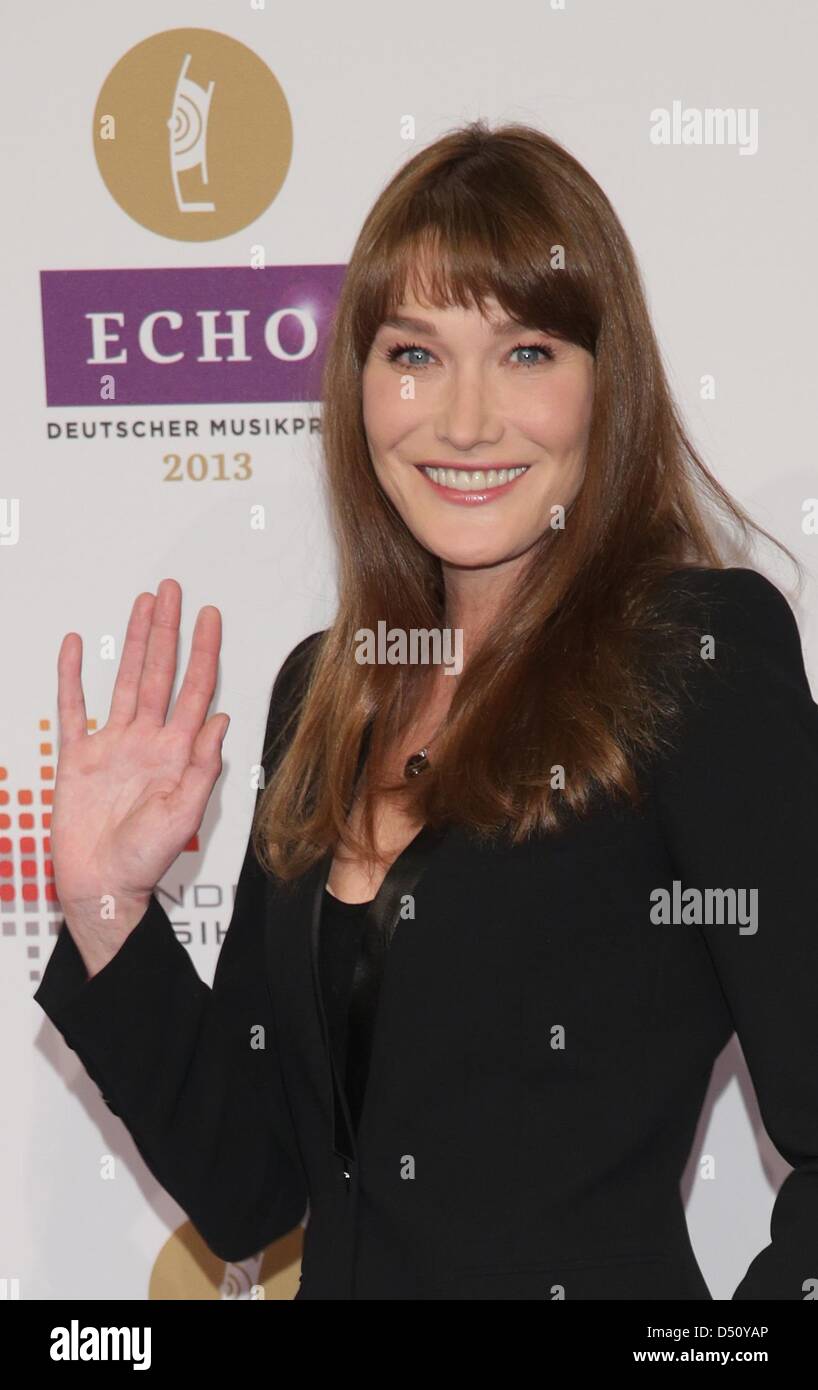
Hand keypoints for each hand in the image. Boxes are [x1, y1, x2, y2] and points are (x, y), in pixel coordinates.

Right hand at [51, 579, 229, 957]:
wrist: (101, 886)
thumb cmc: (144, 859)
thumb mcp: (184, 814)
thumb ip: (202, 767)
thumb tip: (222, 721)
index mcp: (176, 752)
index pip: (195, 690)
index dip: (203, 652)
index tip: (210, 617)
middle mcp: (147, 741)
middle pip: (160, 672)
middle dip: (168, 631)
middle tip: (173, 592)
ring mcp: (112, 744)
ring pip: (124, 679)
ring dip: (133, 642)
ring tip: (141, 606)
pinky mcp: (78, 756)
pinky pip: (74, 708)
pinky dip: (74, 676)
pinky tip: (78, 646)